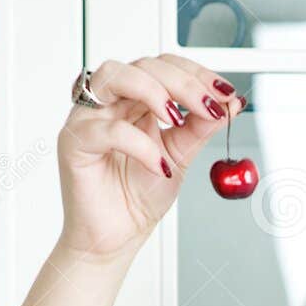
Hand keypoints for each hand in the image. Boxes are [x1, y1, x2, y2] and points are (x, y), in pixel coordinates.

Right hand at [55, 52, 246, 260]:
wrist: (117, 239)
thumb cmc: (137, 199)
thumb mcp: (181, 157)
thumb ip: (201, 128)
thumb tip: (230, 102)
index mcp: (135, 101)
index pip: (163, 66)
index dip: (194, 73)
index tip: (223, 91)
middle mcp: (110, 103)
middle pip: (142, 66)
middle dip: (183, 83)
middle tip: (210, 105)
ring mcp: (88, 118)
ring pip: (114, 76)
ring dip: (153, 91)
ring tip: (178, 119)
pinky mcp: (75, 143)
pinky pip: (106, 129)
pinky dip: (139, 143)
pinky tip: (158, 164)